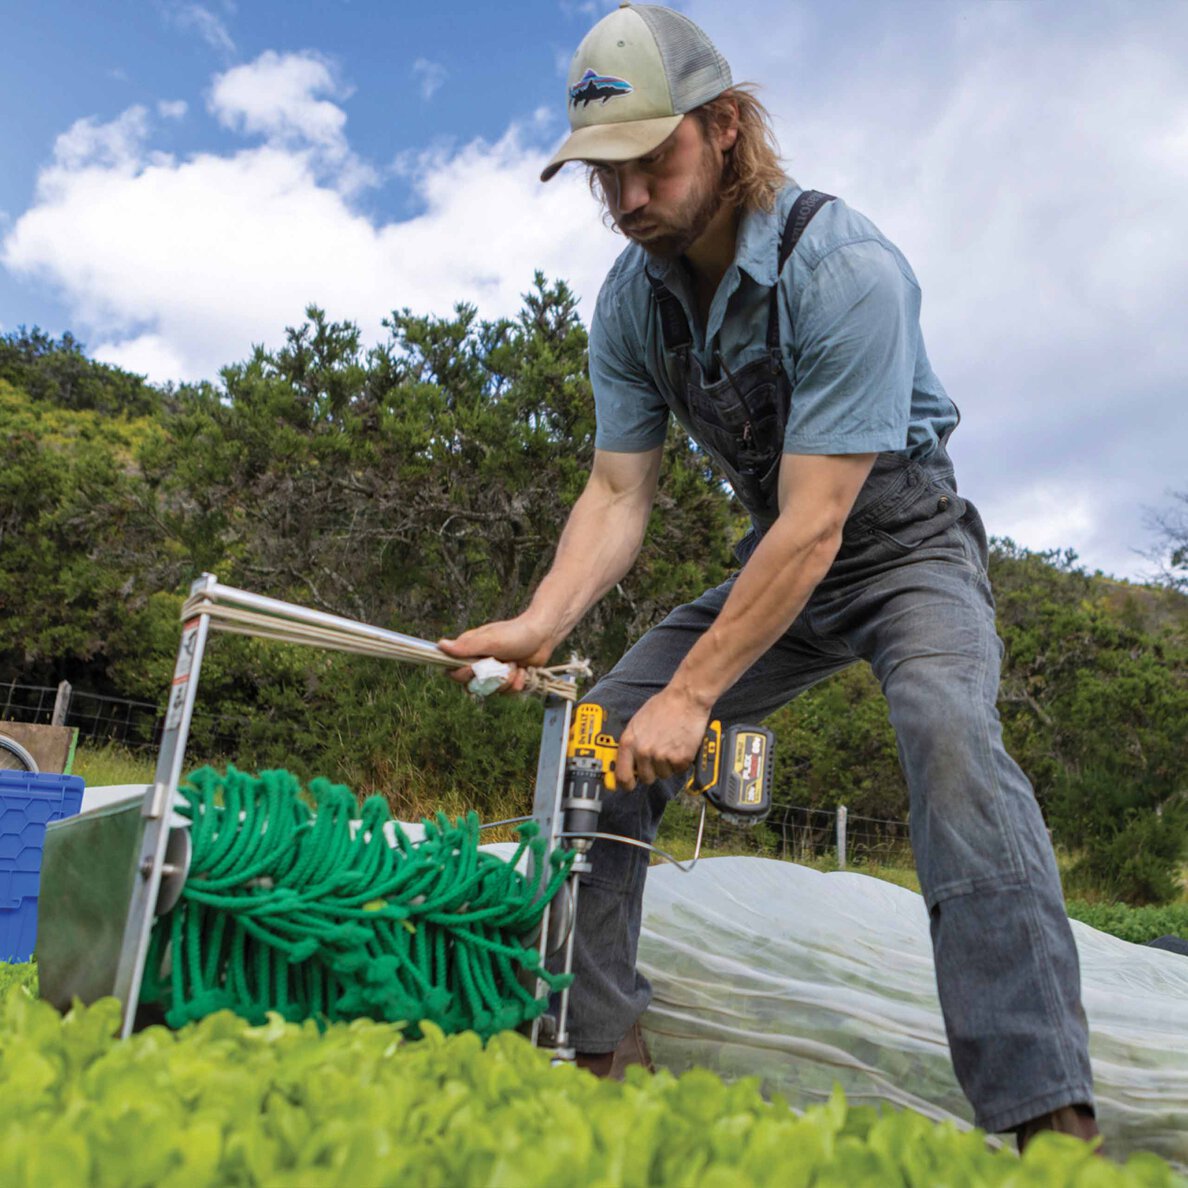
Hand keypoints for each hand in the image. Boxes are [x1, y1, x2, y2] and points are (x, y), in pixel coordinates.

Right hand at [437, 616, 555, 694]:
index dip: (463, 674)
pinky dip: (518, 682)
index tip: (475, 668)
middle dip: (491, 679)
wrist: (544, 636)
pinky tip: (524, 671)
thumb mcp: (490, 640)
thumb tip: (440, 645)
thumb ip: (466, 646)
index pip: (454, 671)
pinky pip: (508, 692)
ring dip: (507, 680)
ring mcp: (495, 672)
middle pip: (474, 686)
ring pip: (493, 691)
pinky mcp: (510, 679)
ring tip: (516, 664)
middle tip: (502, 665)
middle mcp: (481, 663)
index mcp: (470, 651)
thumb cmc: (516, 633)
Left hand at [616, 687, 710, 790]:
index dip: (625, 784)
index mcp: (629, 742)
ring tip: (671, 745)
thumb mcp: (637, 722)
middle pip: (646, 778)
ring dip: (668, 765)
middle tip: (659, 755)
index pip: (622, 776)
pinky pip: (679, 770)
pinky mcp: (680, 758)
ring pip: (664, 774)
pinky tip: (681, 745)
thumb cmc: (663, 706)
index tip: (628, 785)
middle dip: (652, 770)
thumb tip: (627, 761)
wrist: (686, 698)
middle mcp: (643, 751)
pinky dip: (682, 761)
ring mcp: (662, 756)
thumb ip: (632, 743)